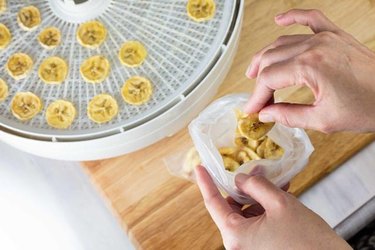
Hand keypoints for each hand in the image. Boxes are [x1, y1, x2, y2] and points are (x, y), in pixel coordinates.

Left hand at [195, 165, 350, 249]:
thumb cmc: (307, 241)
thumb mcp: (280, 203)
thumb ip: (257, 186)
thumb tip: (242, 178)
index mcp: (236, 235)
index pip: (213, 202)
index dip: (206, 183)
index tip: (199, 168)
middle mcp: (239, 242)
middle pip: (232, 206)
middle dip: (243, 186)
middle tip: (254, 170)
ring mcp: (251, 245)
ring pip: (247, 212)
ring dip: (258, 195)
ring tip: (273, 181)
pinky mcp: (262, 245)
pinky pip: (258, 220)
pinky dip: (265, 206)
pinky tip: (280, 192)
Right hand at [245, 9, 374, 132]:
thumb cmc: (368, 107)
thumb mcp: (323, 120)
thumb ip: (288, 116)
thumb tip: (267, 113)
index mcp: (310, 67)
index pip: (268, 79)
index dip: (256, 96)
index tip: (253, 108)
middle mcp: (315, 47)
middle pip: (270, 59)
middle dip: (258, 81)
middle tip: (258, 98)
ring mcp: (326, 38)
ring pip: (282, 42)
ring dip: (266, 58)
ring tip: (256, 73)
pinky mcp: (335, 35)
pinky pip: (311, 18)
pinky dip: (293, 17)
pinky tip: (280, 19)